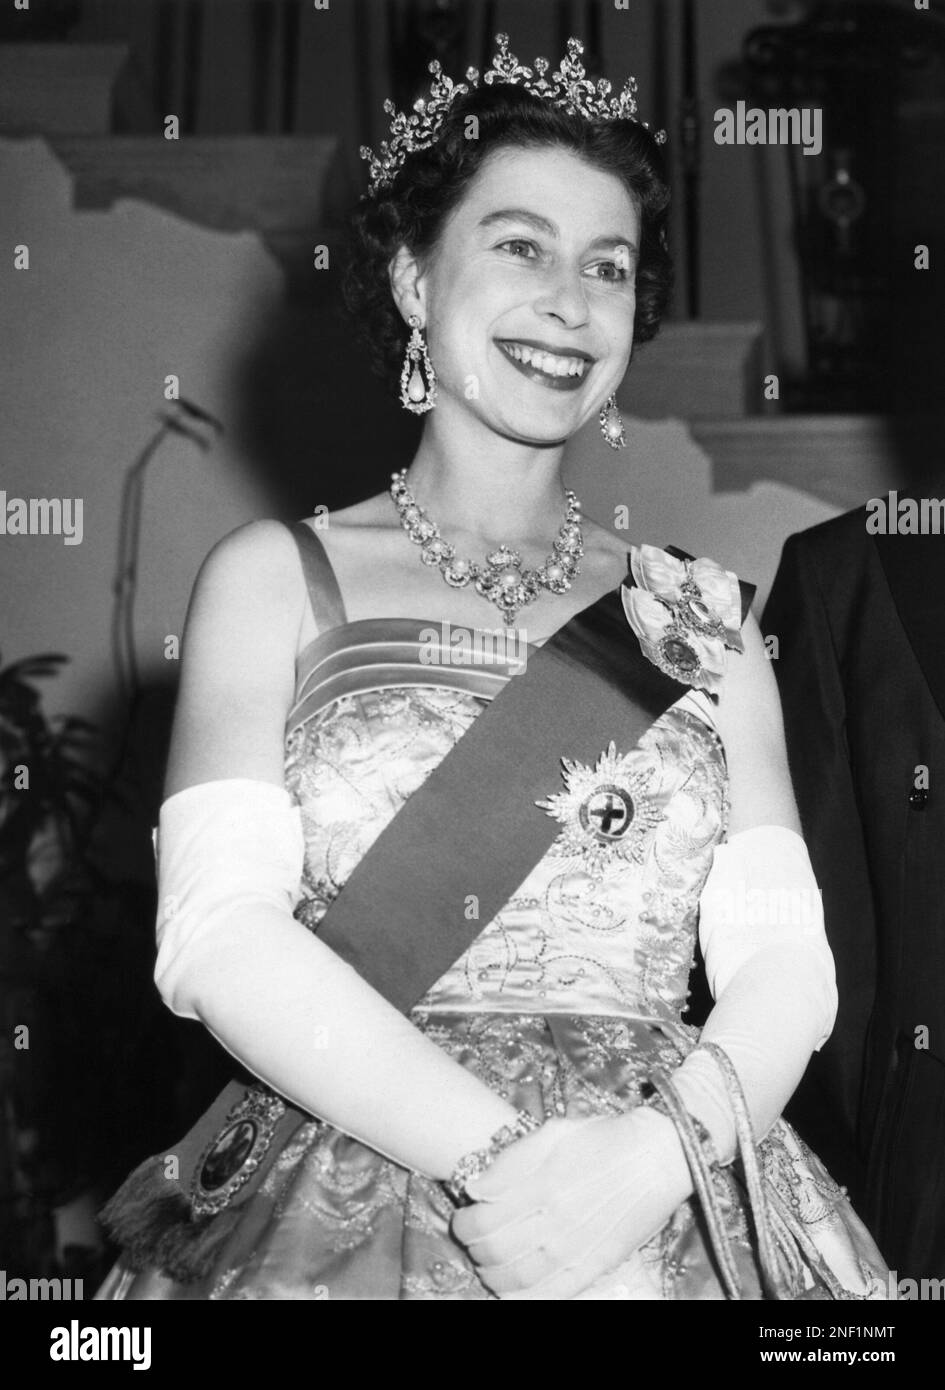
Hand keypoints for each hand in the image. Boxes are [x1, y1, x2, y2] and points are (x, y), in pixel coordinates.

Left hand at [451, 1107, 692, 1299]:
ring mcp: (574, 1251)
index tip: (464, 1216)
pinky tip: (514, 1289)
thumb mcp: (552, 1133)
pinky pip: (550, 1296)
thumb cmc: (603, 1138)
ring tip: (490, 1263)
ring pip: (516, 1281)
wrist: (657, 1157)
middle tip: (475, 1238)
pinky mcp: (594, 1268)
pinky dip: (524, 1298)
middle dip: (474, 1249)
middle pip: (494, 1254)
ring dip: (493, 1277)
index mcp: (541, 1187)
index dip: (463, 1224)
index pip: (481, 1223)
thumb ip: (510, 1162)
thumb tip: (473, 1188)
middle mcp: (554, 1224)